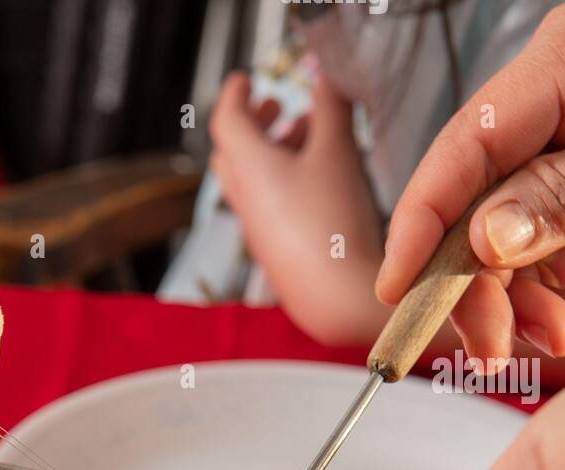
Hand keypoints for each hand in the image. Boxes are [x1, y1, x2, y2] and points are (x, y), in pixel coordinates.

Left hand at [209, 70, 383, 346]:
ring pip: (251, 178)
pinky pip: (267, 204)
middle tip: (276, 106)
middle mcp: (244, 197)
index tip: (244, 80)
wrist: (335, 297)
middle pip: (233, 151)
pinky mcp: (273, 249)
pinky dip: (283, 180)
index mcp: (249, 167)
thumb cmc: (332, 222)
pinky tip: (319, 181)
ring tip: (307, 136)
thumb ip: (331, 107)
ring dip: (273, 152)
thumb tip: (325, 76)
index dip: (234, 94)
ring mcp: (257, 226)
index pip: (226, 120)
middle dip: (253, 123)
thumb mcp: (338, 151)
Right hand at [377, 0, 564, 365]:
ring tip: (553, 338)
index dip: (421, 223)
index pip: (465, 144)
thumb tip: (484, 238)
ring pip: (494, 235)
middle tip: (494, 347)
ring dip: (511, 300)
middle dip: (474, 281)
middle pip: (470, 199)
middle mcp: (558, 97)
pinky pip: (534, 247)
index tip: (399, 293)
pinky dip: (541, 296)